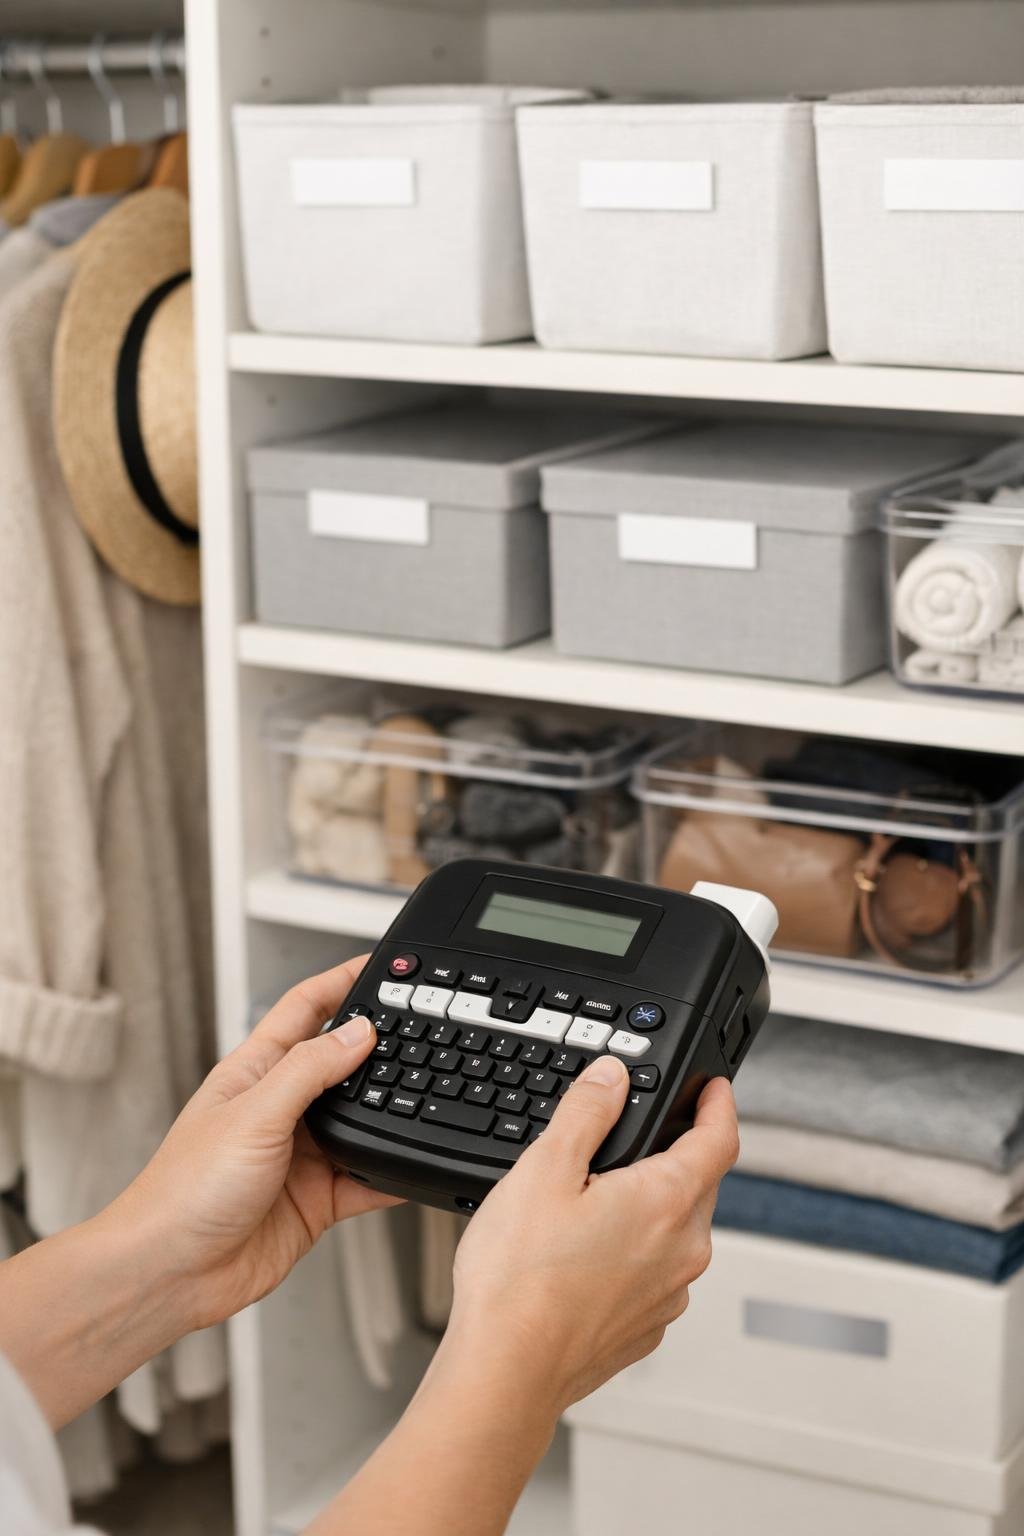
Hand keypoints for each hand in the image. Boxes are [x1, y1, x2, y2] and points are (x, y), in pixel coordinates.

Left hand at [110, 956, 394, 1329]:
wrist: (171, 1273)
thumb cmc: (184, 1190)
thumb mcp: (254, 1114)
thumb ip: (310, 1070)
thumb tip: (359, 1032)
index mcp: (256, 1072)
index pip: (306, 1009)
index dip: (342, 981)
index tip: (381, 963)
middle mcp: (281, 1108)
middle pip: (340, 1063)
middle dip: (379, 1044)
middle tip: (421, 1025)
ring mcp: (300, 1155)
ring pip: (360, 1120)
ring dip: (389, 1109)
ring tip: (426, 1089)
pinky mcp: (316, 1199)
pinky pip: (368, 1177)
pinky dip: (394, 1170)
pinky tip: (415, 1163)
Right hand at [445, 1054, 737, 1414]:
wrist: (506, 1372)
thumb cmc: (520, 1279)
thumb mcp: (544, 1168)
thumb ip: (587, 1112)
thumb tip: (613, 1077)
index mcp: (666, 1201)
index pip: (719, 1139)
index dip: (719, 1104)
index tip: (713, 1088)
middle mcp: (682, 1250)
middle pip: (698, 1183)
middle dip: (677, 1152)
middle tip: (636, 1135)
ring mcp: (668, 1294)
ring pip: (676, 1230)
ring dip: (652, 1206)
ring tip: (597, 1198)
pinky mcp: (647, 1327)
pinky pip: (655, 1273)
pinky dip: (634, 1252)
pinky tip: (587, 1254)